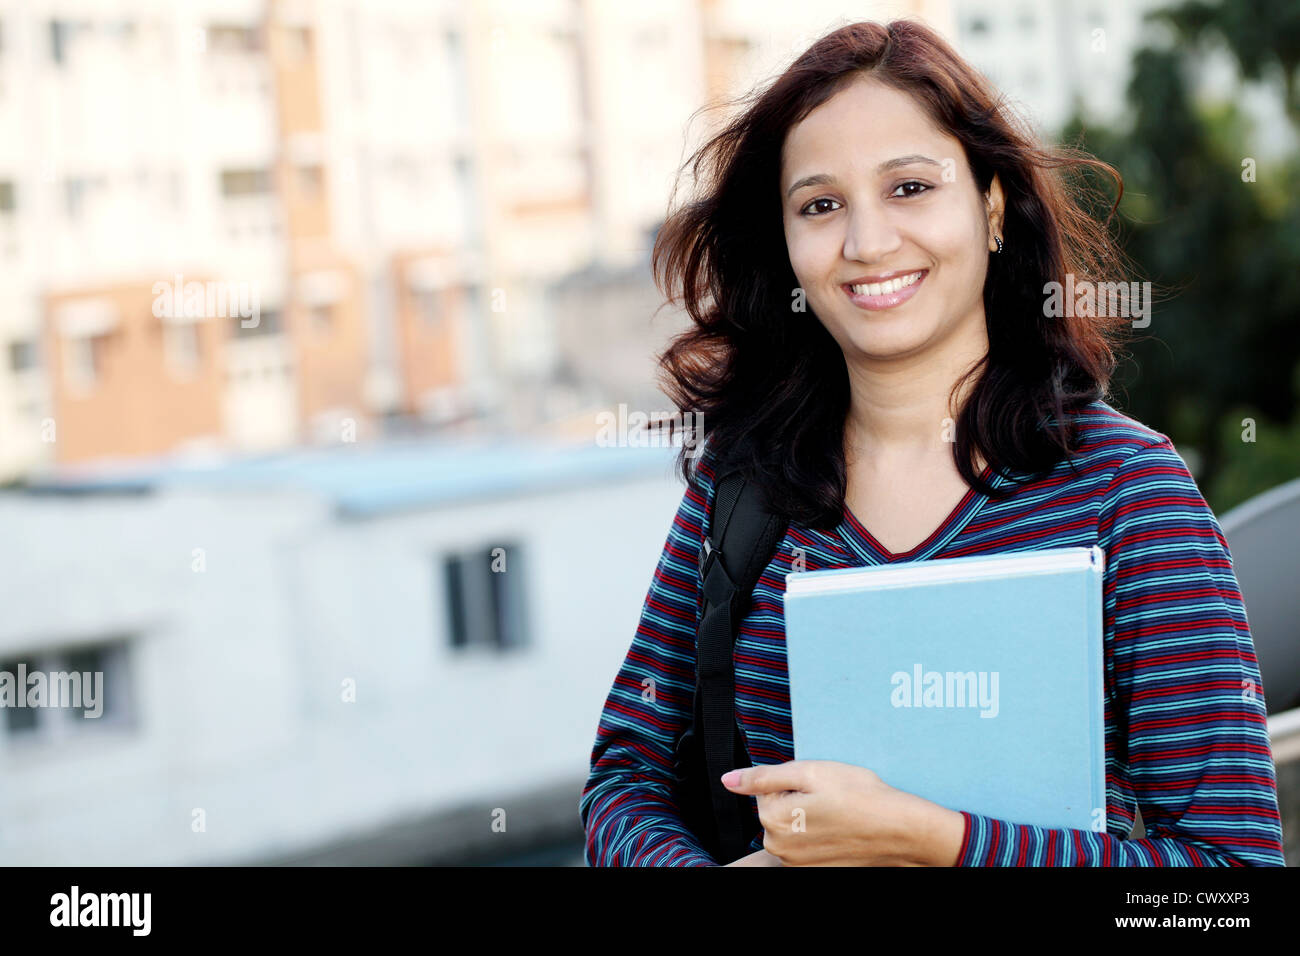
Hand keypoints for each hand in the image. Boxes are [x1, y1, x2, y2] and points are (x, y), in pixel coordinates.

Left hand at [720, 760, 964, 865]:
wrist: (899, 829)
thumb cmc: (859, 796)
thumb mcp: (808, 772)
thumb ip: (763, 776)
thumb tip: (727, 780)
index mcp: (773, 821)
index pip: (766, 789)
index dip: (792, 781)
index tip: (816, 785)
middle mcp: (780, 849)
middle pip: (776, 809)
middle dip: (798, 799)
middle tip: (829, 796)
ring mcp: (798, 863)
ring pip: (792, 826)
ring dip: (809, 816)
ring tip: (837, 811)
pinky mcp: (816, 869)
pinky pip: (807, 843)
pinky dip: (820, 833)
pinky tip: (841, 826)